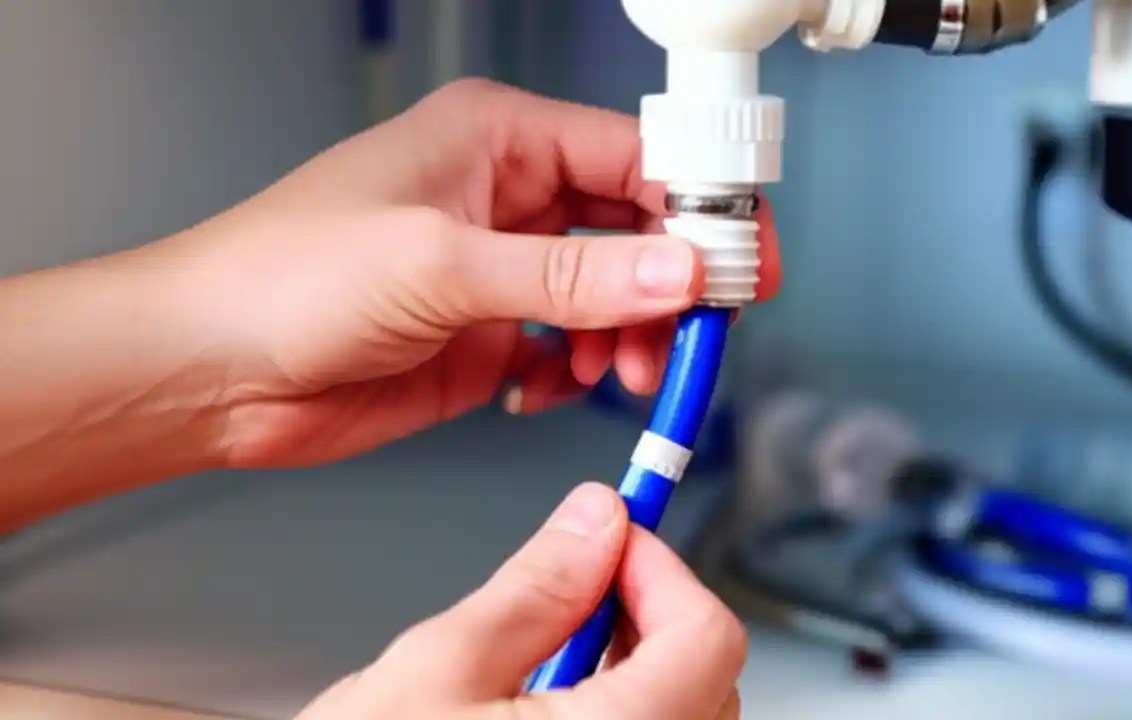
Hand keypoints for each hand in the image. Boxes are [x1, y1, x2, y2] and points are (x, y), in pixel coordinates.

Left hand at [164, 78, 780, 467]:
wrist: (210, 370)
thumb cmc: (285, 277)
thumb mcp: (442, 265)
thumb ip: (571, 277)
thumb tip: (680, 272)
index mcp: (498, 140)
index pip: (637, 155)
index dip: (700, 205)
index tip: (744, 260)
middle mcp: (507, 198)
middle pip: (639, 228)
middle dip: (673, 283)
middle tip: (695, 331)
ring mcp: (501, 270)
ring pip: (614, 294)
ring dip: (630, 336)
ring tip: (616, 370)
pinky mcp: (489, 334)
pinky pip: (572, 348)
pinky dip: (577, 371)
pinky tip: (541, 384)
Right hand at [296, 484, 746, 719]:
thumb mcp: (438, 669)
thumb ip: (536, 589)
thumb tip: (594, 522)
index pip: (707, 638)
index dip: (661, 570)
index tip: (611, 542)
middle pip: (708, 680)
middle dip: (648, 616)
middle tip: (579, 590)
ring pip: (683, 718)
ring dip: (635, 669)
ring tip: (547, 660)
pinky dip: (620, 714)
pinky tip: (549, 710)